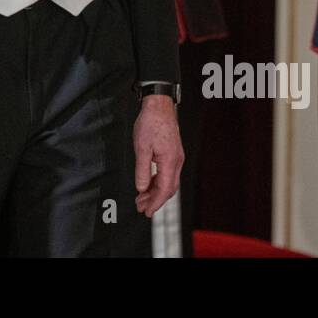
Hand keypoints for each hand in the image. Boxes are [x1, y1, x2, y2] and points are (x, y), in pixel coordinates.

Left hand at [133, 95, 182, 216]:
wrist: (159, 105)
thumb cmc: (151, 122)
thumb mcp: (141, 147)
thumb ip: (142, 170)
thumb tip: (141, 188)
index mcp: (170, 161)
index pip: (164, 190)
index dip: (155, 203)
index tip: (146, 211)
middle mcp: (176, 161)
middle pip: (168, 189)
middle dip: (155, 200)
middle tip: (141, 207)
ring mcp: (176, 157)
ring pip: (168, 182)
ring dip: (155, 191)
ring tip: (141, 197)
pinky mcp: (173, 153)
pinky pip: (167, 173)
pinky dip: (157, 181)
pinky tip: (148, 183)